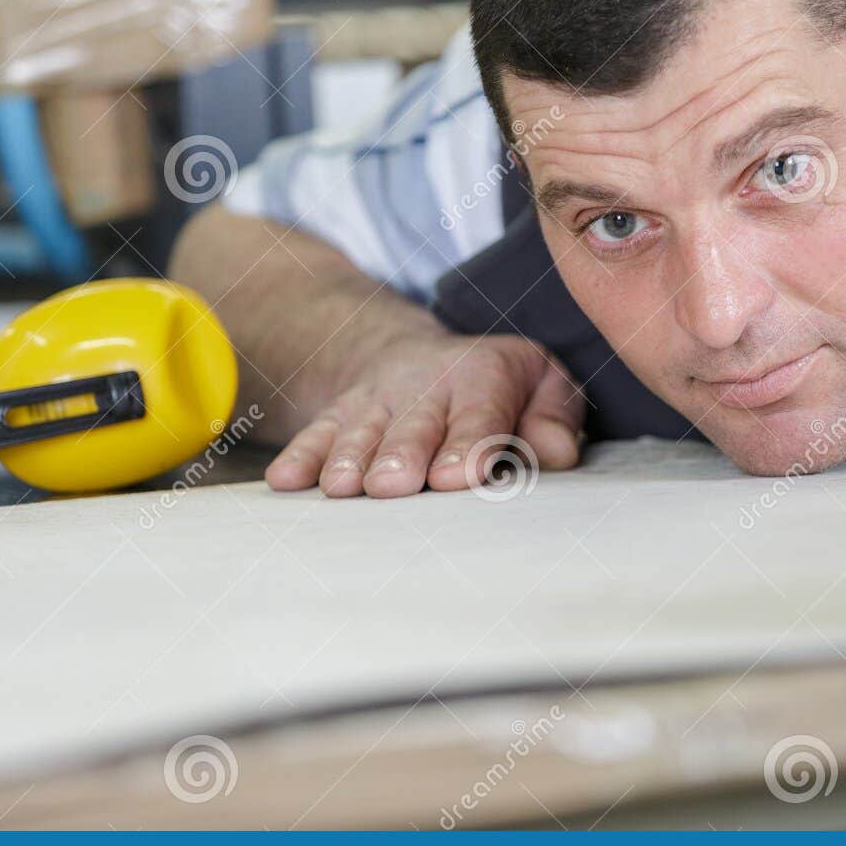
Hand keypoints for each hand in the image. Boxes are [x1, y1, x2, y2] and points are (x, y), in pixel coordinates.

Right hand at [265, 327, 584, 497]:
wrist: (421, 358)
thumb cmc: (501, 388)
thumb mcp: (543, 383)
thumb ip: (555, 416)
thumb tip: (558, 454)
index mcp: (483, 377)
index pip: (477, 416)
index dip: (467, 445)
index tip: (454, 477)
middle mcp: (425, 388)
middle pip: (412, 427)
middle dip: (401, 455)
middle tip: (394, 484)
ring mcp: (377, 403)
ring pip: (361, 432)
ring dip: (348, 459)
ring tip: (341, 487)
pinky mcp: (340, 415)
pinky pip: (317, 434)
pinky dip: (301, 457)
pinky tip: (286, 481)